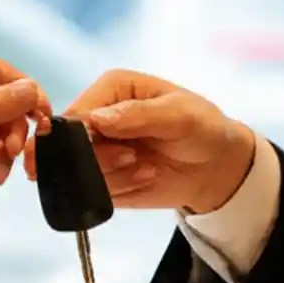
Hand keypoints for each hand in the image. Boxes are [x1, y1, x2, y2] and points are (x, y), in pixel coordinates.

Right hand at [26, 69, 255, 214]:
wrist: (215, 167)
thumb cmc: (202, 128)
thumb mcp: (180, 114)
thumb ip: (139, 115)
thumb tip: (97, 119)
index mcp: (110, 90)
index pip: (76, 113)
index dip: (82, 135)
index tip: (112, 147)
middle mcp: (97, 118)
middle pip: (68, 146)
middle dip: (98, 159)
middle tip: (132, 158)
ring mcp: (98, 151)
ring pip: (78, 173)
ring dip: (113, 177)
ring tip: (147, 168)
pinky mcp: (102, 179)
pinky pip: (94, 192)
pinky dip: (120, 190)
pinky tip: (144, 178)